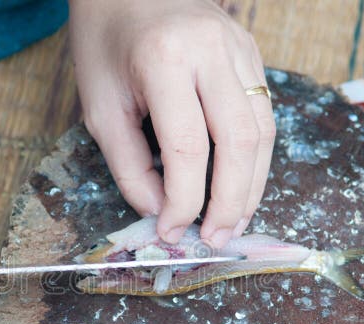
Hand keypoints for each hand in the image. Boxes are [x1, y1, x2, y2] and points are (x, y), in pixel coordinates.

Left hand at [69, 0, 275, 248]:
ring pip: (262, 131)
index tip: (172, 231)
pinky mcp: (251, 52)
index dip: (183, 200)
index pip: (187, 148)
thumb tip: (161, 211)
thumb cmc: (105, 43)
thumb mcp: (100, 107)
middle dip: (229, 202)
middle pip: (238, 142)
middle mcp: (211, 50)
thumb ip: (129, 165)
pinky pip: (263, 114)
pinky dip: (255, 158)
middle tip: (216, 239)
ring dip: (251, 186)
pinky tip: (241, 186)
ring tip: (233, 223)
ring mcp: (239, 47)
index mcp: (164, 59)